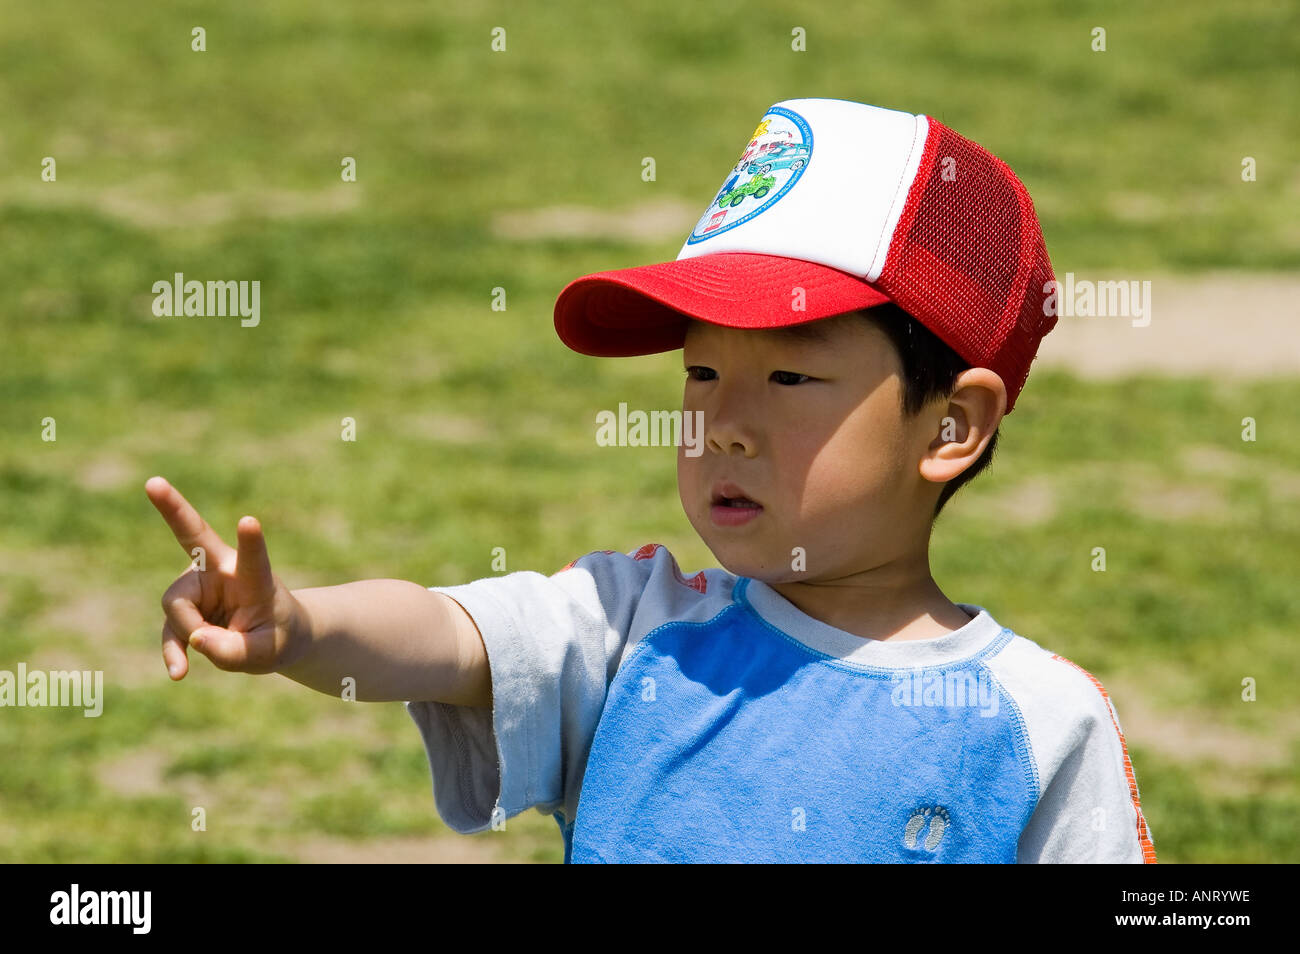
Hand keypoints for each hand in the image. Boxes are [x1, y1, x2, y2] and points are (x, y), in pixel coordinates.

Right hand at [145, 476, 309, 679]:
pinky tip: (180, 673)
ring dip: (193, 635)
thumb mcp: (269, 652)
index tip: (249, 521)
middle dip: (172, 509)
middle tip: (153, 482)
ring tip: (222, 648)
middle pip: (191, 540)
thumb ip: (236, 651)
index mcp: (254, 574)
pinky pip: (170, 631)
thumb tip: (196, 639)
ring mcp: (196, 585)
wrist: (270, 638)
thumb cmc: (277, 635)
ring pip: (177, 607)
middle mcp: (221, 569)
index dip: (250, 542)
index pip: (252, 557)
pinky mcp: (182, 607)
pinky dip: (174, 652)